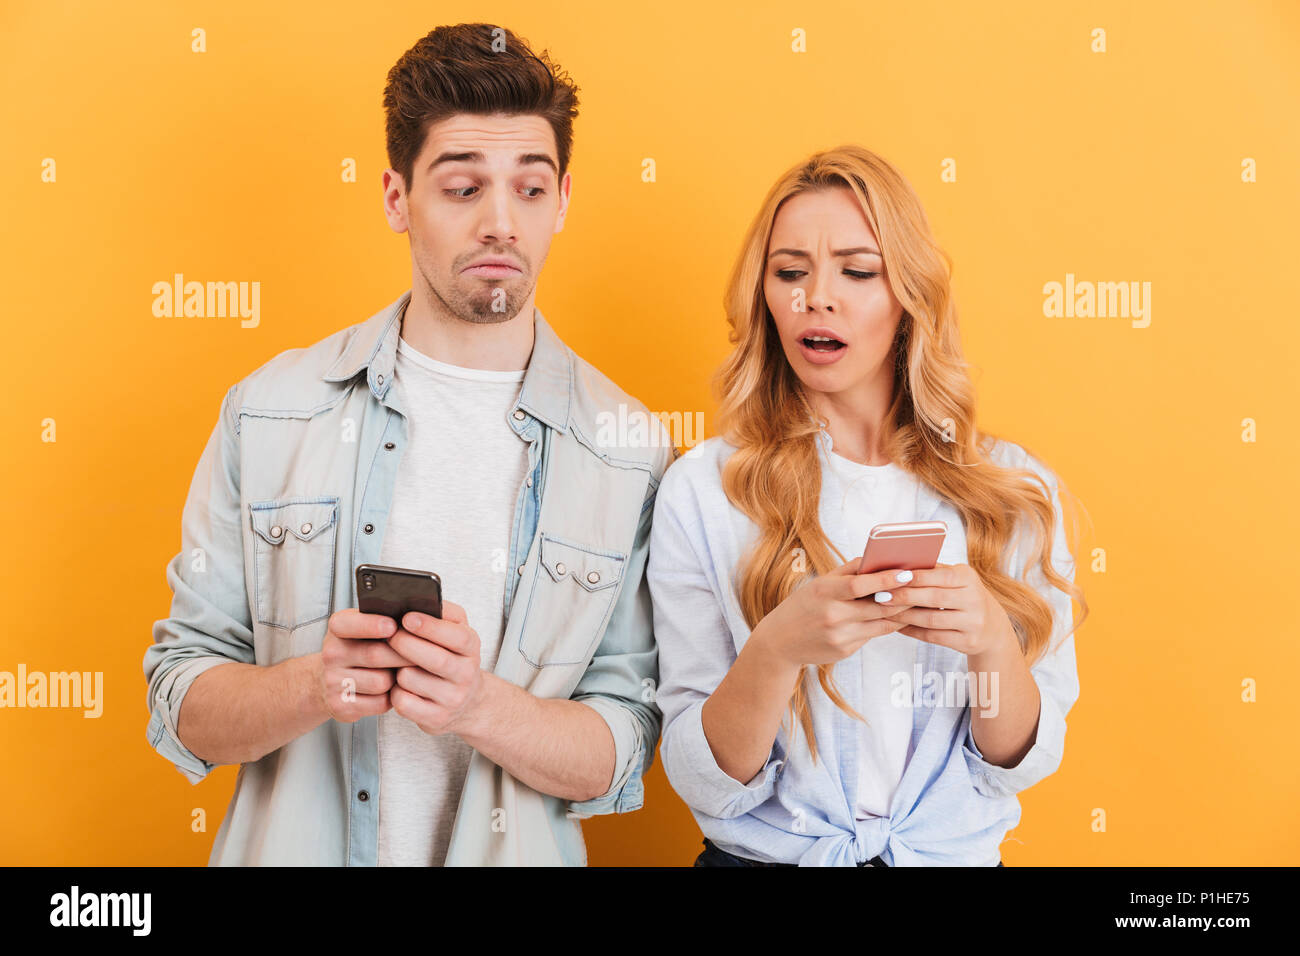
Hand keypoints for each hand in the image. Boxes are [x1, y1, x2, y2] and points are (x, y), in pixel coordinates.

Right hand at [318, 608, 413, 722]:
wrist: (329, 680)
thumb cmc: (360, 648)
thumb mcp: (364, 627)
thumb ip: (385, 618)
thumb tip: (416, 618)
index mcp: (337, 627)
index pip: (349, 624)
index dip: (371, 625)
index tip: (392, 626)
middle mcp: (331, 653)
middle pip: (375, 655)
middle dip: (403, 655)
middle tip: (425, 653)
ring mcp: (333, 681)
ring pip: (380, 681)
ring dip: (398, 678)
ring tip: (404, 672)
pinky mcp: (341, 705)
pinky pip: (379, 703)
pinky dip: (392, 697)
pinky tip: (393, 689)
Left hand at [386, 600, 485, 735]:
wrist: (466, 701)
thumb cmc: (452, 658)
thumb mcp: (456, 632)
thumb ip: (441, 614)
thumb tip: (415, 600)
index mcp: (471, 648)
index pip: (457, 636)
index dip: (430, 626)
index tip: (406, 617)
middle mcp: (467, 675)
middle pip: (436, 659)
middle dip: (407, 645)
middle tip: (390, 635)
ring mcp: (453, 699)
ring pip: (413, 680)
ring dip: (396, 669)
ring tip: (395, 663)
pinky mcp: (436, 719)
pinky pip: (404, 703)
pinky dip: (394, 692)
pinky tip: (397, 685)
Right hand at [751, 557, 917, 667]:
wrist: (779, 643)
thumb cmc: (802, 607)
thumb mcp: (819, 584)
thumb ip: (847, 571)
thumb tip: (876, 558)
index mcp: (824, 593)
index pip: (861, 585)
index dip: (886, 580)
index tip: (907, 573)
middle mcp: (832, 616)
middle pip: (878, 606)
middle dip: (903, 597)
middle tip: (923, 588)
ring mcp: (839, 636)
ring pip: (880, 623)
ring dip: (899, 613)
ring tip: (915, 602)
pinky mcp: (844, 651)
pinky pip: (871, 635)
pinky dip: (882, 625)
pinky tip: (892, 617)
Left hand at [876, 562, 1017, 656]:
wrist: (992, 628)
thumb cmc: (965, 596)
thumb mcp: (958, 580)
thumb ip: (932, 572)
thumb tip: (898, 565)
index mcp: (969, 577)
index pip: (938, 575)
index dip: (913, 577)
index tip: (889, 577)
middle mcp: (974, 599)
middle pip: (933, 597)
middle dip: (904, 596)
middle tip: (880, 595)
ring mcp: (973, 622)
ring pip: (931, 619)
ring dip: (904, 615)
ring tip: (885, 611)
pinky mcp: (968, 642)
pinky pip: (933, 637)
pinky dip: (912, 631)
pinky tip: (898, 626)